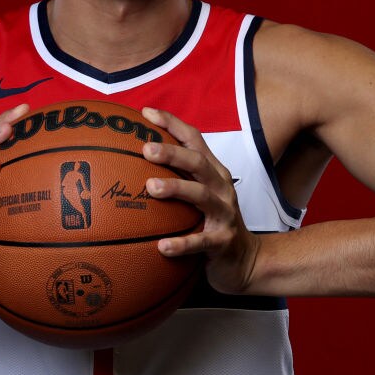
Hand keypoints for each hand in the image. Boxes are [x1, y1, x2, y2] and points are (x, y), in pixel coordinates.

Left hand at [140, 107, 260, 294]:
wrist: (246, 260)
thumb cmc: (212, 222)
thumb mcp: (198, 196)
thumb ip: (175, 177)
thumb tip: (128, 164)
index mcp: (213, 172)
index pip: (194, 140)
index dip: (172, 124)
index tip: (145, 113)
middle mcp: (221, 187)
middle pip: (198, 162)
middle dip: (173, 152)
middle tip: (146, 149)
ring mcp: (225, 213)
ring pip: (201, 195)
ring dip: (176, 188)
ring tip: (150, 187)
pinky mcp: (223, 241)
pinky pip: (201, 241)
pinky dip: (182, 244)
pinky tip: (161, 247)